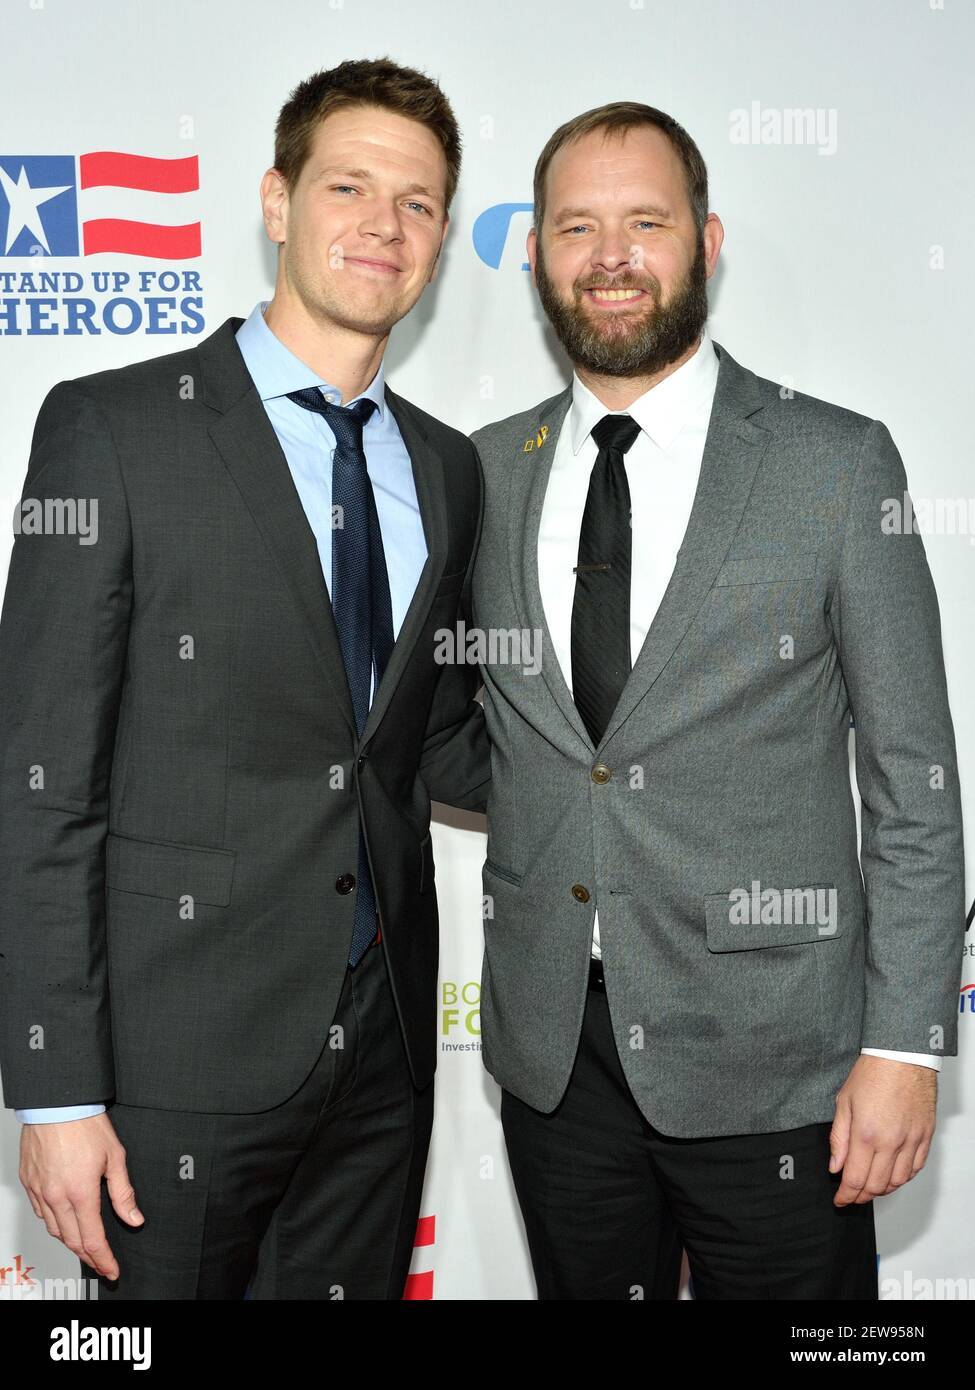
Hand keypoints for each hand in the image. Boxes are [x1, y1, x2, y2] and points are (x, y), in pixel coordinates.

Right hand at [19, 1113, 143, 1278]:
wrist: (56, 1104)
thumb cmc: (84, 1124)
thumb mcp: (116, 1157)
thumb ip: (124, 1192)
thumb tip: (134, 1217)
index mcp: (80, 1193)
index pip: (93, 1240)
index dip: (103, 1260)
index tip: (111, 1269)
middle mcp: (56, 1196)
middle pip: (72, 1240)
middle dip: (89, 1257)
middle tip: (101, 1263)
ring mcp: (40, 1191)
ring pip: (54, 1230)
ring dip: (71, 1241)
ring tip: (86, 1245)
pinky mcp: (29, 1183)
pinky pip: (41, 1213)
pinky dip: (54, 1223)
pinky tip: (64, 1221)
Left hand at [829, 1054, 936, 1205]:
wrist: (902, 1057)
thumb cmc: (872, 1074)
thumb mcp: (843, 1103)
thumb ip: (838, 1139)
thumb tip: (835, 1166)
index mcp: (866, 1134)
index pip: (855, 1179)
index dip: (846, 1196)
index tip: (840, 1200)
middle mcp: (891, 1142)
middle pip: (876, 1186)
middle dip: (861, 1196)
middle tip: (852, 1196)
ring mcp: (911, 1141)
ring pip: (898, 1181)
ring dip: (882, 1190)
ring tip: (870, 1187)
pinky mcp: (925, 1137)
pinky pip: (916, 1168)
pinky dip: (903, 1178)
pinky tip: (893, 1175)